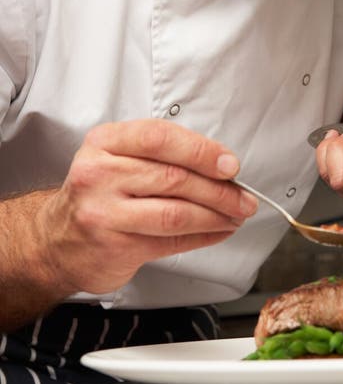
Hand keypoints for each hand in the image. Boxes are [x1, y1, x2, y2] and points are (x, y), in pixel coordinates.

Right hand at [36, 119, 257, 296]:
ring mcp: (104, 212)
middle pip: (173, 178)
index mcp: (104, 142)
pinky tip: (218, 231)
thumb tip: (221, 165)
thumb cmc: (99, 193)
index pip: (159, 138)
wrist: (56, 241)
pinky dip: (203, 236)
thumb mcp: (118, 158)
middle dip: (219, 189)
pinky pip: (171, 241)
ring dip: (216, 215)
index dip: (201, 150)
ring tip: (236, 215)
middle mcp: (99, 174)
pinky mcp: (115, 246)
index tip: (230, 164)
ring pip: (175, 212)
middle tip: (244, 196)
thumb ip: (162, 154)